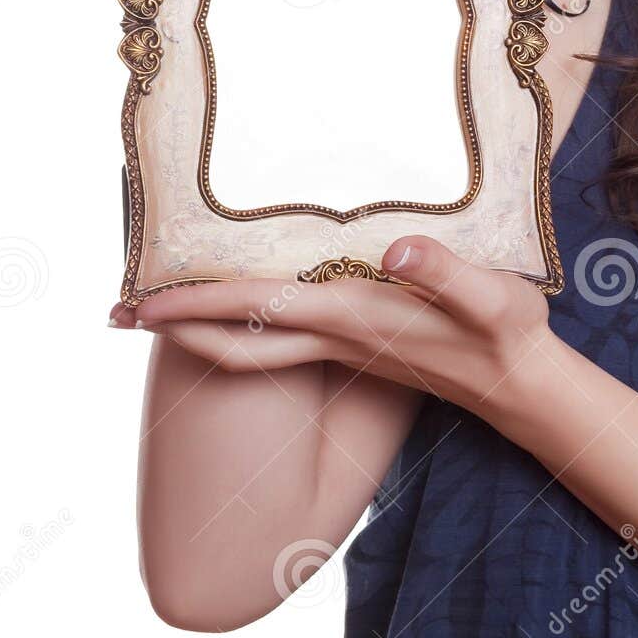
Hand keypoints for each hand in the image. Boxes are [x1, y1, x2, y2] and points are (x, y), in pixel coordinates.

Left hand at [123, 235, 556, 429]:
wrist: (521, 387)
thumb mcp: (491, 297)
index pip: (256, 308)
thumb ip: (446, 272)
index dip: (194, 303)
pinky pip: (280, 342)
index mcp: (355, 317)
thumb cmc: (508, 336)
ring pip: (252, 347)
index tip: (138, 300)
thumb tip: (396, 249)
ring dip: (199, 331)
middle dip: (173, 329)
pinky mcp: (358, 349)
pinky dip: (242, 327)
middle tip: (116, 315)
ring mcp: (345, 349)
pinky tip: (242, 308)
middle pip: (234, 342)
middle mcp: (338, 337)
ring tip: (159, 313)